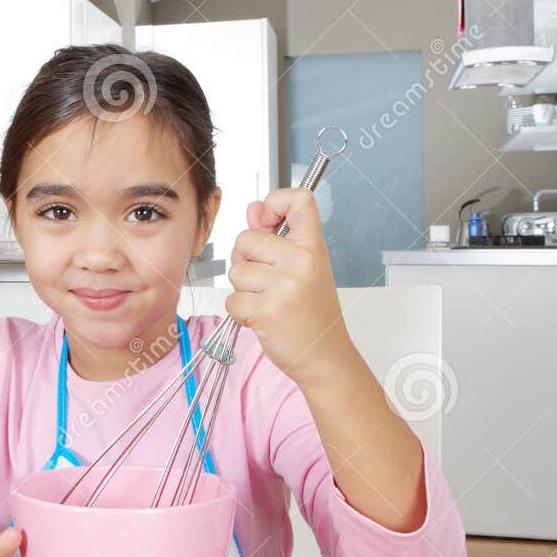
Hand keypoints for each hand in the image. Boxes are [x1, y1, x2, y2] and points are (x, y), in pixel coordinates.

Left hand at [225, 187, 354, 386]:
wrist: (325, 356)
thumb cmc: (313, 314)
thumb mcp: (305, 268)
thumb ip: (276, 237)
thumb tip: (253, 208)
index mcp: (313, 247)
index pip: (299, 200)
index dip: (275, 200)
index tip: (266, 217)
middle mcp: (301, 262)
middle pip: (246, 238)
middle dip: (246, 260)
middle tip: (267, 282)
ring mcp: (284, 286)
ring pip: (236, 270)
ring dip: (243, 289)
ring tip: (268, 302)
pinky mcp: (266, 310)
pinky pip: (232, 298)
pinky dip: (240, 312)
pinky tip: (262, 317)